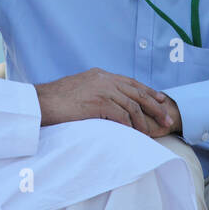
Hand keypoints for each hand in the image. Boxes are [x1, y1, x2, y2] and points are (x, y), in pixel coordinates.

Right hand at [35, 68, 179, 137]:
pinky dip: (130, 126)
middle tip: (167, 119)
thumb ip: (96, 90)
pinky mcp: (98, 103)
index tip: (161, 100)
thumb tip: (107, 101)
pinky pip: (121, 115)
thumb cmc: (56, 99)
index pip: (131, 82)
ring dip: (144, 121)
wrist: (41, 101)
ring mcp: (101, 90)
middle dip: (155, 107)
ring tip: (151, 133)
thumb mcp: (80, 88)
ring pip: (132, 106)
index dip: (148, 92)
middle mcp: (104, 79)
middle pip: (138, 93)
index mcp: (101, 75)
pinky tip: (133, 134)